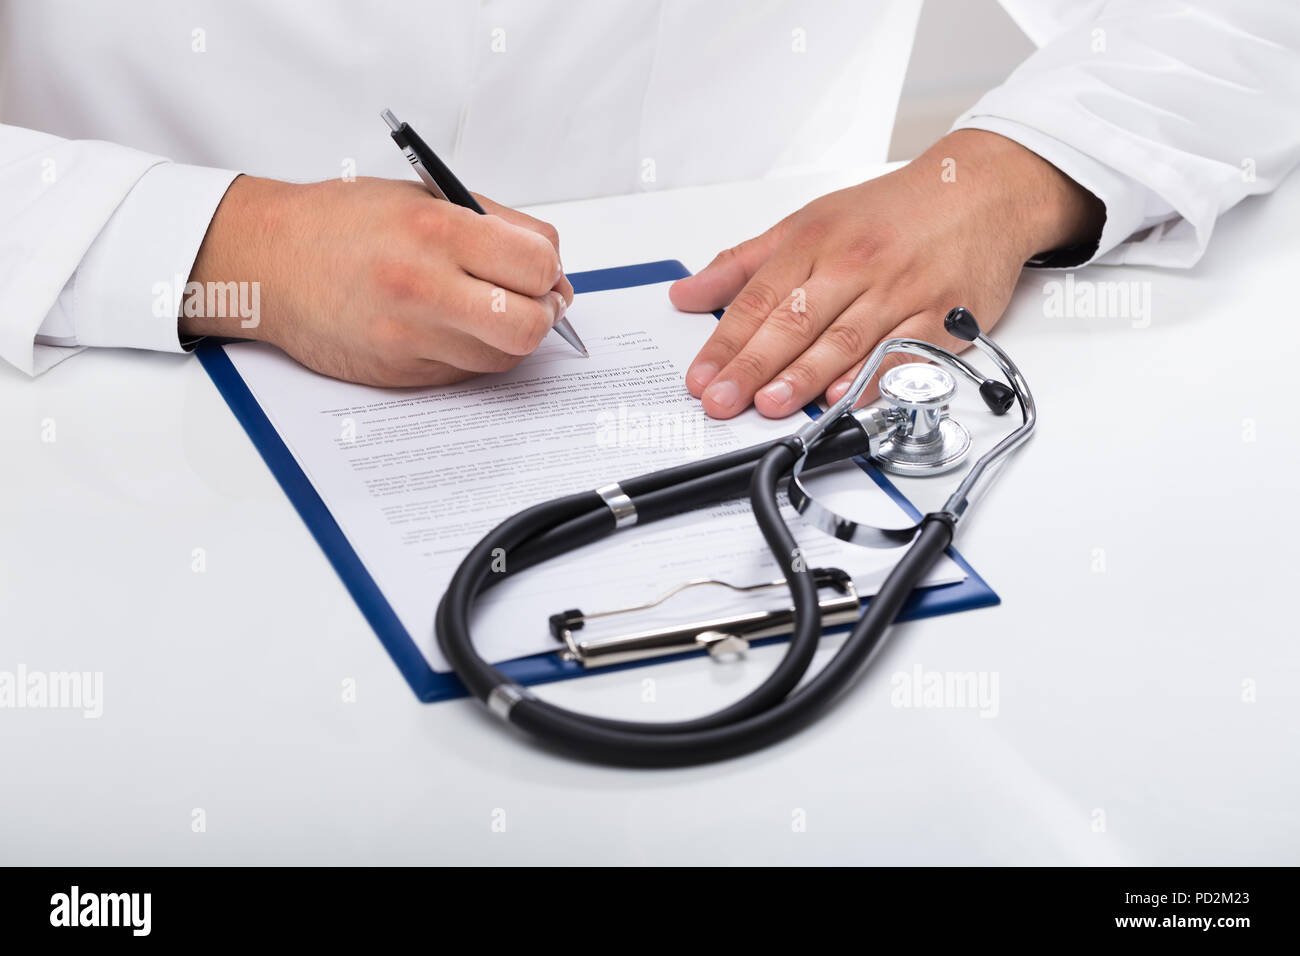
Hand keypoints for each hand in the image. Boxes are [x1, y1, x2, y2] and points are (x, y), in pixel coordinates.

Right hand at [184, 176, 572, 385]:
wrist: (270, 262)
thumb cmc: (342, 223)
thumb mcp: (422, 197)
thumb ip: (493, 224)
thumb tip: (549, 261)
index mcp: (435, 232)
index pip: (537, 265)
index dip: (549, 269)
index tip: (540, 266)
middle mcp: (424, 289)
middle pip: (530, 325)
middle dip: (543, 312)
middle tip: (531, 297)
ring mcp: (411, 339)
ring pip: (504, 357)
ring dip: (509, 335)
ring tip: (484, 307)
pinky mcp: (402, 374)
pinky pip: (467, 372)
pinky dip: (473, 352)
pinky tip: (451, 325)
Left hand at [669, 129, 1104, 417]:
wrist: (981, 189)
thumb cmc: (894, 211)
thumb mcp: (809, 222)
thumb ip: (746, 265)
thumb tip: (687, 294)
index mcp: (818, 241)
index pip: (760, 298)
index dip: (727, 341)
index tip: (702, 377)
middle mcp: (858, 265)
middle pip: (797, 321)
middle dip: (755, 365)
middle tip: (723, 400)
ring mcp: (902, 291)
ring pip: (847, 339)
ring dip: (807, 377)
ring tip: (772, 405)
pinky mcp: (943, 316)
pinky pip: (905, 352)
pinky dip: (876, 377)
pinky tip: (848, 396)